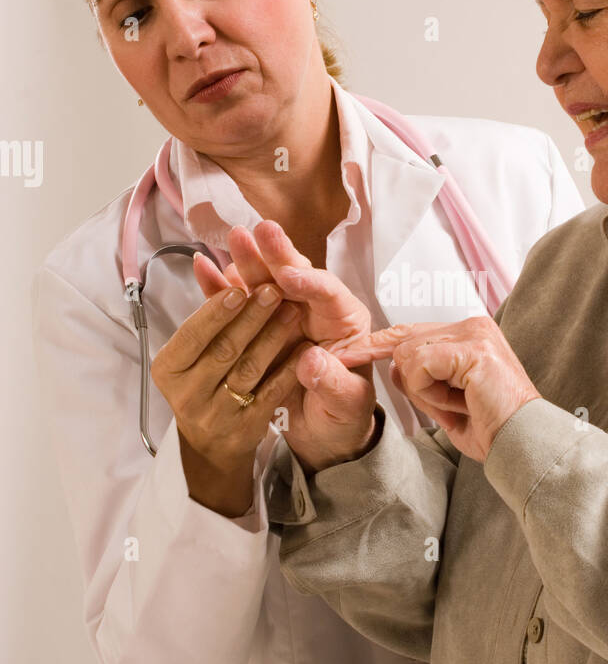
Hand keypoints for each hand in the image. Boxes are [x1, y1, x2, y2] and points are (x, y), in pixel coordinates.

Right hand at [150, 281, 310, 513]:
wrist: (213, 445)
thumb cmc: (203, 383)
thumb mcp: (192, 353)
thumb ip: (206, 316)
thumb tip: (208, 263)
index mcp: (168, 370)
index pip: (190, 336)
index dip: (214, 311)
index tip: (237, 287)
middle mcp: (187, 396)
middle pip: (222, 350)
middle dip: (250, 317)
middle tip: (272, 289)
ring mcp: (217, 416)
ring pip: (248, 369)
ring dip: (271, 337)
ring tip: (291, 310)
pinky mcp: (246, 429)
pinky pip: (270, 394)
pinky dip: (288, 369)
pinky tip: (305, 349)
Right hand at [192, 221, 378, 470]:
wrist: (323, 431)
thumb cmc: (342, 414)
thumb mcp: (346, 405)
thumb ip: (334, 384)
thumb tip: (311, 362)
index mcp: (344, 322)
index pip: (329, 293)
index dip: (310, 282)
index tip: (289, 276)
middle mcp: (313, 310)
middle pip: (295, 277)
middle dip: (277, 255)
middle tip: (260, 231)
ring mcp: (283, 316)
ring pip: (264, 283)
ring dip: (248, 261)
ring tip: (233, 238)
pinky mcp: (257, 327)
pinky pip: (237, 304)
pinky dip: (220, 287)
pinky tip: (204, 266)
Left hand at [334, 317, 540, 461]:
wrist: (523, 444)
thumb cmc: (492, 428)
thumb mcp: (445, 402)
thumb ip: (420, 381)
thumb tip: (393, 366)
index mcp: (468, 334)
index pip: (409, 331)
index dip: (376, 345)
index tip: (346, 354)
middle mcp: (472, 325)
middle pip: (403, 343)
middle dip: (415, 384)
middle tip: (457, 405)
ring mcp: (473, 333)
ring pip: (408, 354)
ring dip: (426, 392)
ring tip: (463, 404)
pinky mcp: (473, 348)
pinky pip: (420, 366)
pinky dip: (432, 392)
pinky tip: (462, 402)